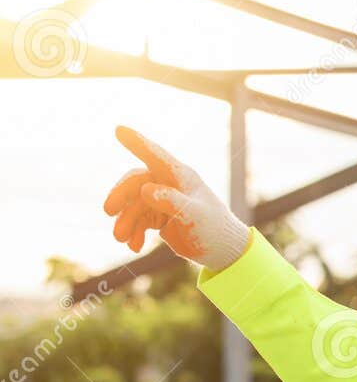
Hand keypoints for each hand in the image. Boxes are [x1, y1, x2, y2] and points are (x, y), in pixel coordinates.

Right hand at [102, 126, 250, 268]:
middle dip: (121, 197)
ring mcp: (162, 199)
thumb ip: (171, 202)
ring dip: (125, 221)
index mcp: (181, 176)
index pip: (155, 155)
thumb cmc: (214, 229)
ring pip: (134, 204)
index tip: (119, 129)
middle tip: (108, 211)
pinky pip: (138, 220)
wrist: (223, 252)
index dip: (137, 142)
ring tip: (121, 240)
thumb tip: (145, 190)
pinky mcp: (158, 216)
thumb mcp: (194, 216)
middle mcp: (169, 184)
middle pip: (136, 183)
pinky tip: (135, 247)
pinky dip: (134, 232)